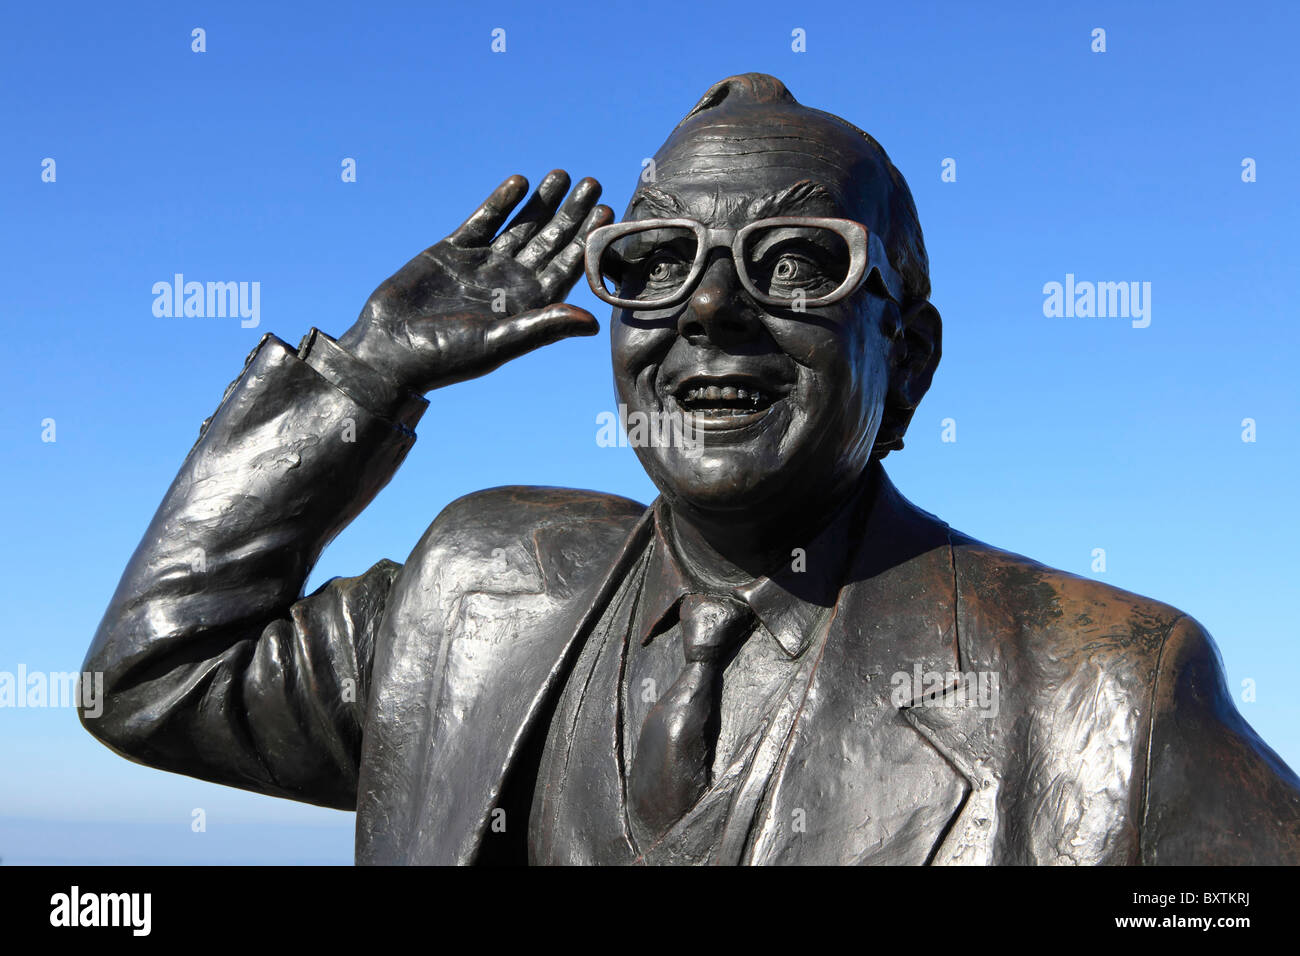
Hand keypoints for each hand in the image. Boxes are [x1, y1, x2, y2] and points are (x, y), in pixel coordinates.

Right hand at [338, 170, 612, 393]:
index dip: (586, 241)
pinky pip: (482, 221)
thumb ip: (543, 327)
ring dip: (541, 202)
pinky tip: (520, 182)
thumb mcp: (499, 342)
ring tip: (562, 174)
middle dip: (571, 213)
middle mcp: (509, 282)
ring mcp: (482, 265)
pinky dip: (500, 202)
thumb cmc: (446, 357)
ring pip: (520, 226)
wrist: (389, 350)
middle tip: (593, 184)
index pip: (566, 268)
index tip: (606, 214)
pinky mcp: (452, 251)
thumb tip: (592, 324)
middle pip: (549, 241)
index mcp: (527, 305)